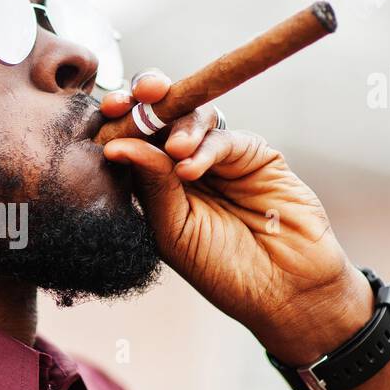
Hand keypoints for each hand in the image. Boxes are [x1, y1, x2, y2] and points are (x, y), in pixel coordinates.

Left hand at [100, 69, 373, 363]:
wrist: (283, 288)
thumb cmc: (221, 270)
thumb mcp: (173, 231)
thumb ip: (150, 186)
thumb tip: (116, 146)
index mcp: (155, 183)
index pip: (130, 139)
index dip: (117, 121)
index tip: (106, 113)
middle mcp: (184, 164)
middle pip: (159, 116)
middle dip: (142, 101)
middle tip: (130, 102)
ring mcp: (219, 157)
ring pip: (191, 116)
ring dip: (176, 123)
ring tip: (174, 150)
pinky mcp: (253, 154)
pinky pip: (223, 137)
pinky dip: (205, 146)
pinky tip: (190, 167)